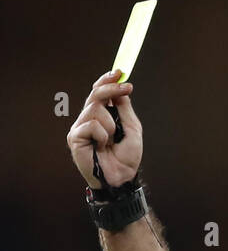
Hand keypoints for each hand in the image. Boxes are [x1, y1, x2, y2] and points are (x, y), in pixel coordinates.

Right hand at [67, 70, 142, 190]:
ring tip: (111, 140)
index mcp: (101, 116)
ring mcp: (80, 128)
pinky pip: (91, 125)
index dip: (107, 80)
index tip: (119, 72)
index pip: (99, 92)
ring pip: (95, 109)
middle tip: (125, 87)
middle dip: (111, 88)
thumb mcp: (131, 128)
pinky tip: (101, 147)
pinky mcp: (74, 137)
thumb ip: (124, 108)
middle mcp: (88, 119)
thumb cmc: (127, 158)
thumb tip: (119, 87)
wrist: (121, 178)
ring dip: (110, 124)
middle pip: (95, 94)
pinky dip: (101, 135)